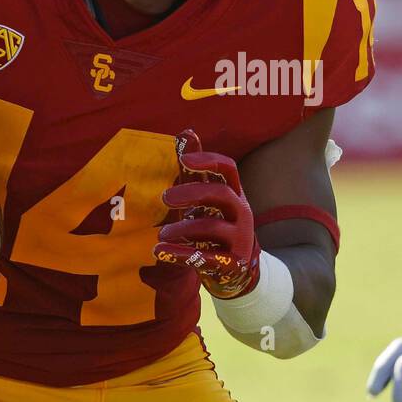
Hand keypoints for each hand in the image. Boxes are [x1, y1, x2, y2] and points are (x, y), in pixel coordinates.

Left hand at [153, 129, 259, 298]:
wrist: (233, 270)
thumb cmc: (214, 225)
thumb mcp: (205, 198)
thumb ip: (194, 169)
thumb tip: (185, 131)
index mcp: (234, 193)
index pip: (228, 168)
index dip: (207, 160)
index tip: (184, 160)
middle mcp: (242, 212)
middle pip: (221, 194)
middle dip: (191, 193)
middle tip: (165, 198)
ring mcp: (240, 238)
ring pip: (211, 227)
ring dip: (182, 228)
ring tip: (161, 233)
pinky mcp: (232, 263)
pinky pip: (206, 257)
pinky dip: (180, 254)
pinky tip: (159, 251)